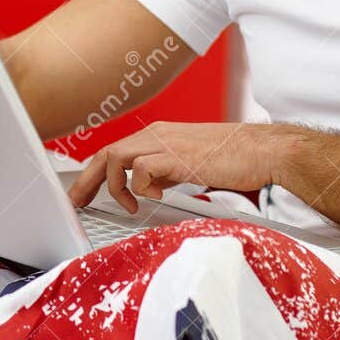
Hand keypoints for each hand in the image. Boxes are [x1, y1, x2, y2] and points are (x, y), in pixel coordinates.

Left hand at [67, 122, 278, 213]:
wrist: (262, 152)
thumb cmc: (235, 159)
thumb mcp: (190, 165)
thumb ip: (166, 171)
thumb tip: (149, 186)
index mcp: (160, 135)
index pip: (115, 151)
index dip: (94, 173)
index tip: (84, 192)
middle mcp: (157, 135)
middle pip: (105, 153)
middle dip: (87, 180)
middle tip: (77, 202)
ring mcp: (165, 143)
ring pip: (114, 158)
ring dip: (114, 185)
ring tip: (129, 204)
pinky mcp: (175, 156)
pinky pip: (139, 170)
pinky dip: (142, 187)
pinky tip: (158, 196)